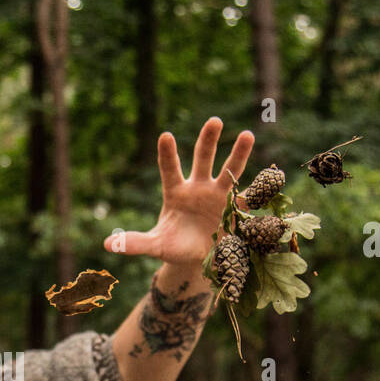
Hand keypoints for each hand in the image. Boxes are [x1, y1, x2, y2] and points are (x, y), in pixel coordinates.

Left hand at [102, 117, 254, 264]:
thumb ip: (134, 243)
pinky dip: (259, 187)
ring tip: (248, 135)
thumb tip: (108, 244)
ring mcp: (218, 196)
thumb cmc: (173, 246)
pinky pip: (248, 195)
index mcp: (175, 193)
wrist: (197, 258)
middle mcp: (198, 188)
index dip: (168, 154)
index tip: (165, 135)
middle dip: (208, 141)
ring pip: (229, 170)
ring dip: (238, 154)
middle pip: (202, 159)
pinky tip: (271, 174)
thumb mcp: (155, 246)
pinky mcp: (235, 208)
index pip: (169, 169)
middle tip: (215, 121)